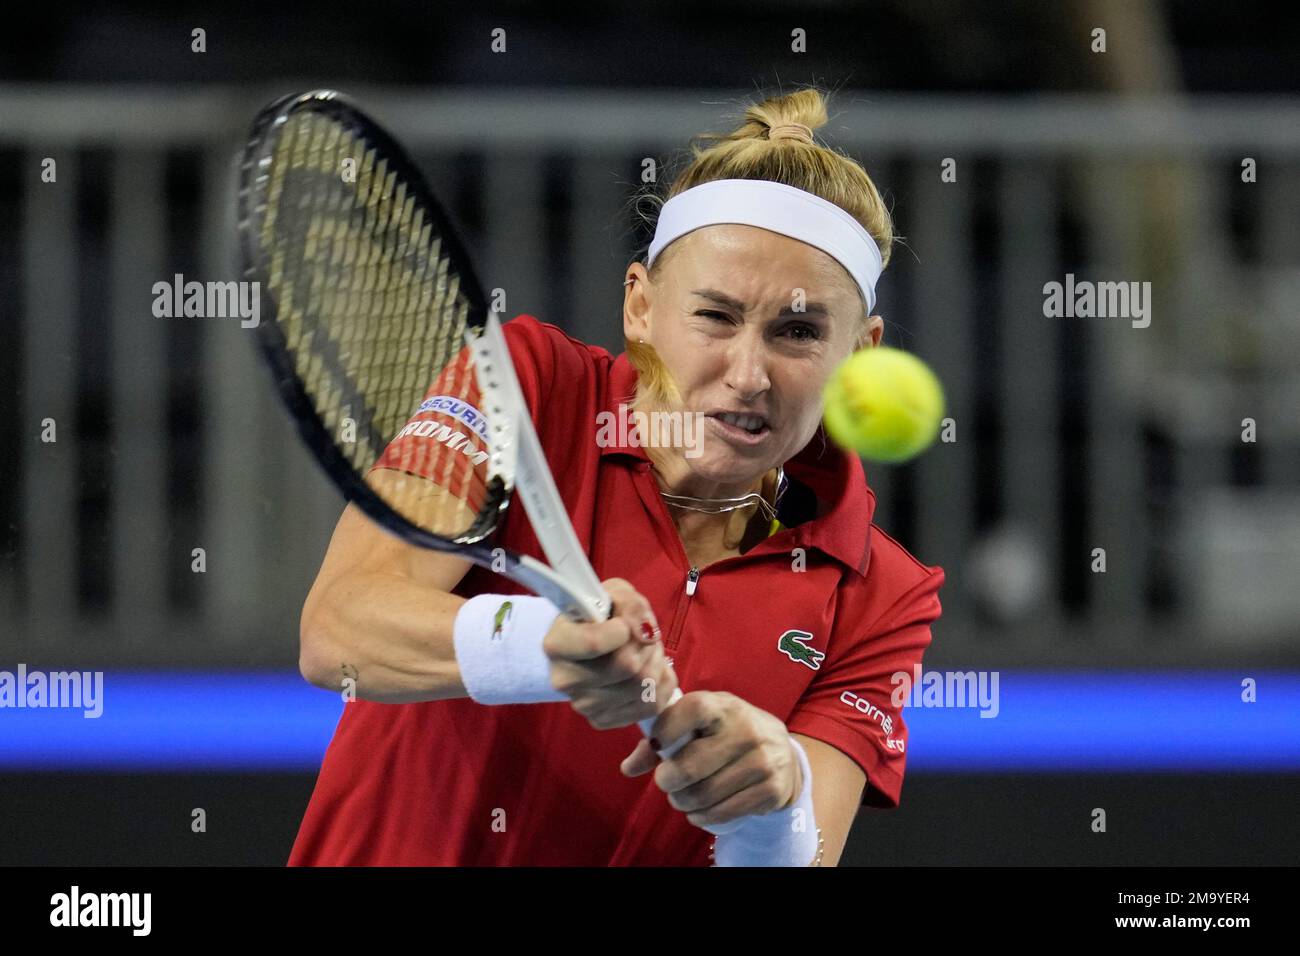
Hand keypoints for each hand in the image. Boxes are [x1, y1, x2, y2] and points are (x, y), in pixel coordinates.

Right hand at [543, 578, 676, 729]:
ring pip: (644, 687)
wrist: (587, 644)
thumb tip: (645, 634)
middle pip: (628, 667)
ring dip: (656, 663)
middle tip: (642, 636)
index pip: (595, 643)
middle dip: (646, 646)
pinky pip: (652, 706)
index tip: (622, 623)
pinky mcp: (603, 721)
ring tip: (645, 651)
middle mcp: (564, 680)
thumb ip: (631, 605)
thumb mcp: (614, 594)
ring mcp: (583, 705)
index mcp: (557, 644)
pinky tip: (651, 670)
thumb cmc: (600, 615)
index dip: (622, 629)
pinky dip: (662, 683)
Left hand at [619, 691, 802, 829]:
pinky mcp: (770, 790)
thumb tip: (628, 767)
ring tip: (683, 797)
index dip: (666, 729)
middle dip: (667, 780)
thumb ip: (662, 739)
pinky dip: (702, 816)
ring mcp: (762, 761)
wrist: (782, 753)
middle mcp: (746, 730)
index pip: (692, 709)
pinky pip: (721, 812)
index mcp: (724, 706)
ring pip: (702, 795)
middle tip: (667, 782)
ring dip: (683, 802)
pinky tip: (700, 810)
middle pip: (689, 766)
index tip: (657, 745)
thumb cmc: (727, 734)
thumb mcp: (700, 724)